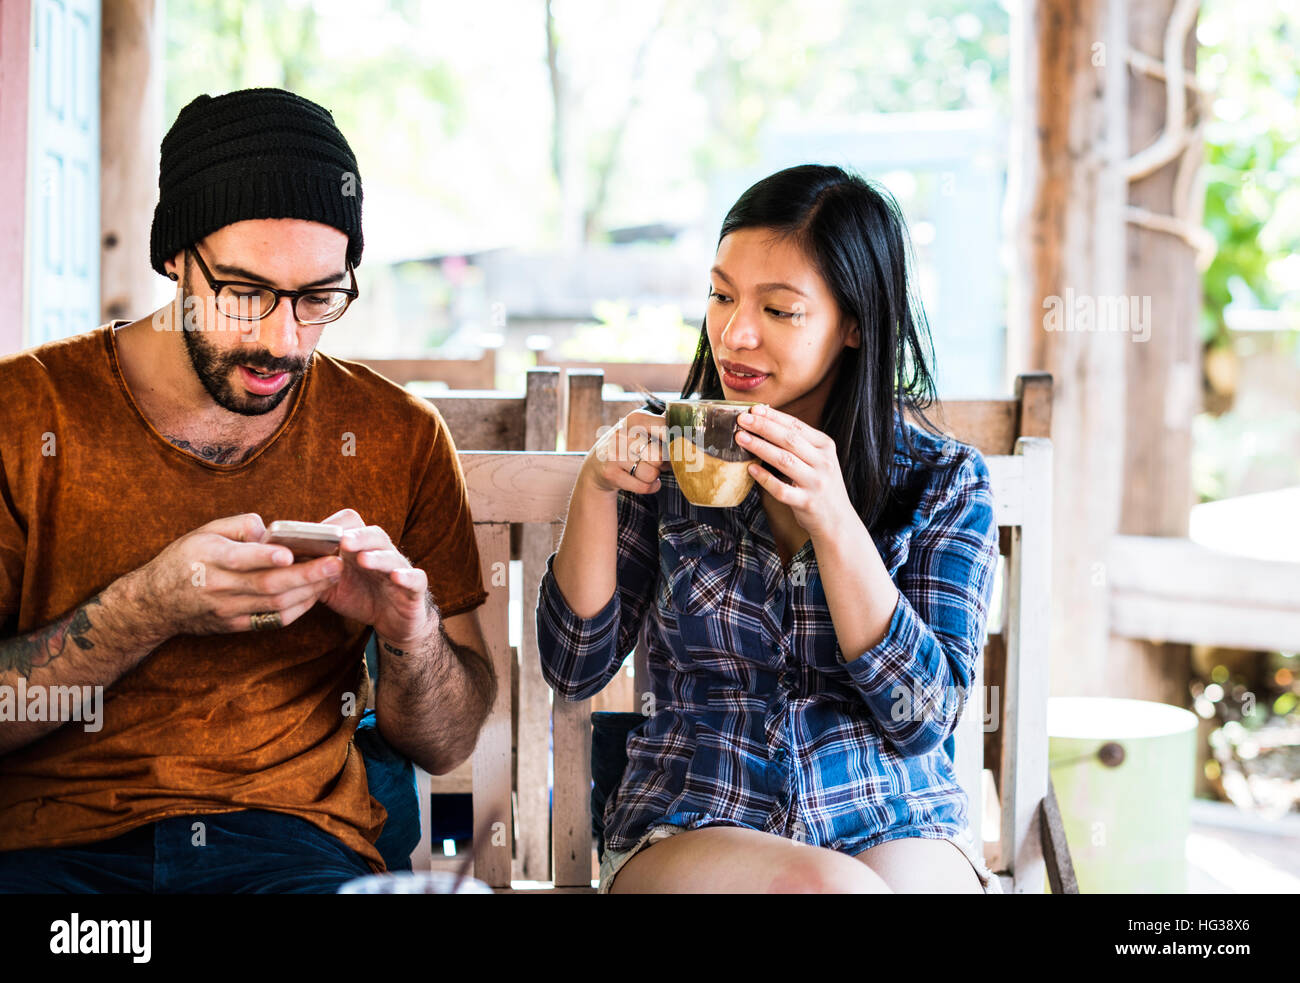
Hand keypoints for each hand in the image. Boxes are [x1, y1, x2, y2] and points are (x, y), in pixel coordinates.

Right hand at [137, 513, 341, 636]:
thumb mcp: (203, 533)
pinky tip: (315, 595)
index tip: (290, 554)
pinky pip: (271, 620)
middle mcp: (219, 587)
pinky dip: (296, 609)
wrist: (155, 604)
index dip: (266, 556)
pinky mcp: (235, 626)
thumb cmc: (184, 560)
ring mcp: (228, 610)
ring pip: (274, 603)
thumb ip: (237, 526)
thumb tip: (269, 529)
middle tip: (336, 563)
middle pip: (267, 584)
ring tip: (334, 576)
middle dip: (306, 575)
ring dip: (309, 591)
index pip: (241, 559)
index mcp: (209, 558)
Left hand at [313, 508, 436, 647]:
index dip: (335, 527)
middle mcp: (380, 553)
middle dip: (358, 537)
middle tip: (342, 541)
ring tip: (363, 559)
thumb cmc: (360, 597)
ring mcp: (398, 569)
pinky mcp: (414, 588)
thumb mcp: (330, 586)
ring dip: (378, 556)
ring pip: (392, 555)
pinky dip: (407, 576)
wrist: (394, 621)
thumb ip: (311, 572)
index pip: (351, 526)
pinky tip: (396, 577)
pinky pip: (415, 578)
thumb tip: (279, 562)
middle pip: (373, 535)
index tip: (315, 534)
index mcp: (358, 549)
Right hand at [582, 409, 668, 496]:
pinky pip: (644, 486)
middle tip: (653, 462)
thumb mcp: (643, 430)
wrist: (597, 466)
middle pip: (660, 456)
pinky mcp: (610, 473)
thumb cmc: (629, 447)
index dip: (674, 443)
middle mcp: (623, 434)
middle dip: (662, 464)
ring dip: (654, 476)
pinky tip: (642, 480)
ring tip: (645, 470)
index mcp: (636, 419)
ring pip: (652, 474)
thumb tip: (688, 426)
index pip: (666, 429)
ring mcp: (614, 454)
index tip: (674, 447)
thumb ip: (664, 427)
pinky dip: (650, 487)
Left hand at [735, 405, 855, 539]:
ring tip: (741, 438)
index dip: (774, 416)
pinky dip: (765, 478)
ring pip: (784, 460)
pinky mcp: (806, 502)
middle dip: (764, 427)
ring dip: (760, 447)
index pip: (796, 426)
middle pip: (789, 440)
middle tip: (743, 419)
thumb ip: (799, 444)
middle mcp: (823, 462)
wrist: (837, 520)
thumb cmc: (820, 485)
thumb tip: (765, 422)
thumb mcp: (818, 460)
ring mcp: (816, 483)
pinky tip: (751, 469)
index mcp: (825, 447)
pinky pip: (781, 489)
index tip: (754, 409)